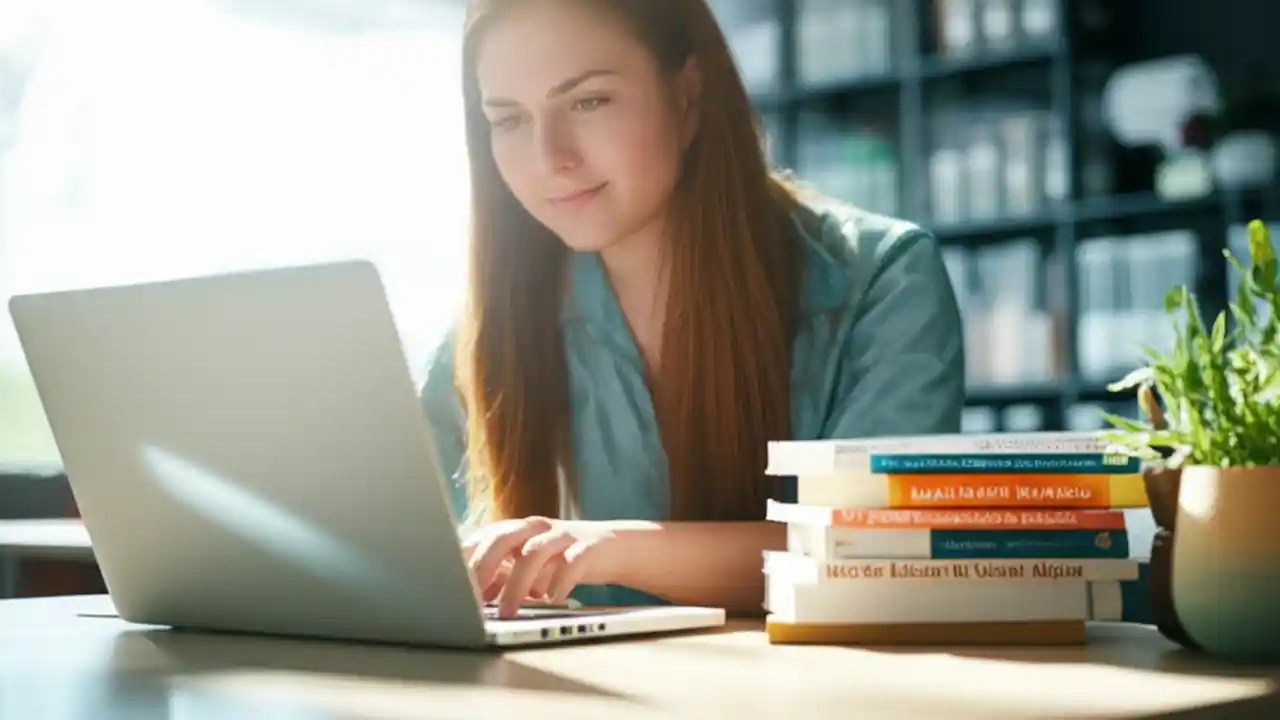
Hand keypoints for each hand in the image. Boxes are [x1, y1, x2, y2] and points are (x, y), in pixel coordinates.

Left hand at [462, 517, 621, 618]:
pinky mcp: (588, 547)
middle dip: (484, 567)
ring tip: (507, 612)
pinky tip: (552, 600)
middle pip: (503, 538)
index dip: (464, 560)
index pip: (482, 538)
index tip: (449, 586)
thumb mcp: (527, 567)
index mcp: (516, 531)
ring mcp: (562, 536)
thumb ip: (500, 578)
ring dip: (517, 584)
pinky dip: (559, 582)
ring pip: (533, 552)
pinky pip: (572, 562)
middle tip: (472, 598)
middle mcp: (536, 529)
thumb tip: (469, 599)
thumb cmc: (561, 560)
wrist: (611, 548)